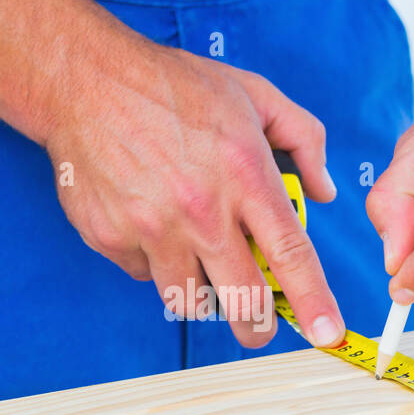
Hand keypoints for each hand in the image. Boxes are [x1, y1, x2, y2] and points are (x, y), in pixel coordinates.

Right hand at [45, 38, 343, 347]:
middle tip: (259, 329)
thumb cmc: (173, 85)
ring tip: (201, 264)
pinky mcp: (112, 238)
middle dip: (258, 329)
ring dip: (203, 294)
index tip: (326, 333)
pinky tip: (153, 226)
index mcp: (245, 174)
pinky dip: (155, 262)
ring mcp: (153, 229)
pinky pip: (144, 274)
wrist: (87, 81)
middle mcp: (201, 210)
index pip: (290, 254)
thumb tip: (322, 191)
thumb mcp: (254, 93)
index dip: (313, 301)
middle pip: (242, 300)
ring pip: (189, 299)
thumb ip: (303, 139)